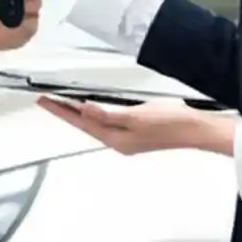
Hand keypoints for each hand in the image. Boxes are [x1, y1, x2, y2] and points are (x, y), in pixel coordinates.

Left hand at [36, 97, 236, 155]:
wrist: (196, 129)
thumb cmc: (170, 123)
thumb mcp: (135, 115)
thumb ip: (107, 114)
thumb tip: (84, 111)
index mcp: (116, 139)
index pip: (81, 123)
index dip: (61, 111)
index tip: (45, 101)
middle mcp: (118, 141)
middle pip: (85, 125)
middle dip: (65, 113)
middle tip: (48, 101)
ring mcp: (127, 138)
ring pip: (95, 124)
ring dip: (79, 114)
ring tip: (63, 104)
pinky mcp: (135, 131)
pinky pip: (107, 122)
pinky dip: (95, 114)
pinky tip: (93, 109)